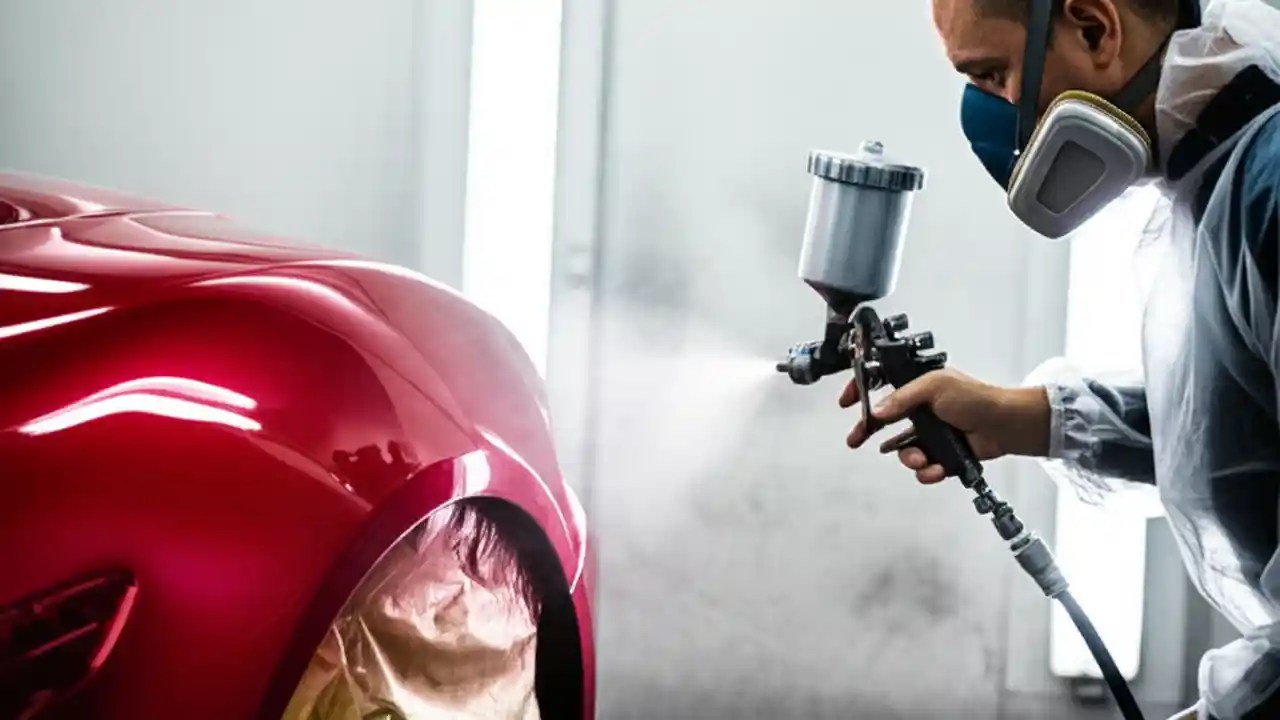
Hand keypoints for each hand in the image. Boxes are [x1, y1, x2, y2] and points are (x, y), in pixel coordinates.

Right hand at [839, 368, 1050, 483]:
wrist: (1005, 426)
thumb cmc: (976, 399)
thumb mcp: (934, 387)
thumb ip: (902, 398)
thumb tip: (877, 411)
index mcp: (918, 387)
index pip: (882, 385)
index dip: (861, 392)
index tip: (847, 403)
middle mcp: (921, 409)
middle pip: (884, 422)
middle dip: (868, 432)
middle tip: (854, 440)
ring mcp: (931, 432)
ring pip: (904, 450)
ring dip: (910, 458)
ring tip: (923, 459)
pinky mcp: (942, 453)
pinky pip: (924, 468)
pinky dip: (929, 471)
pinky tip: (937, 468)